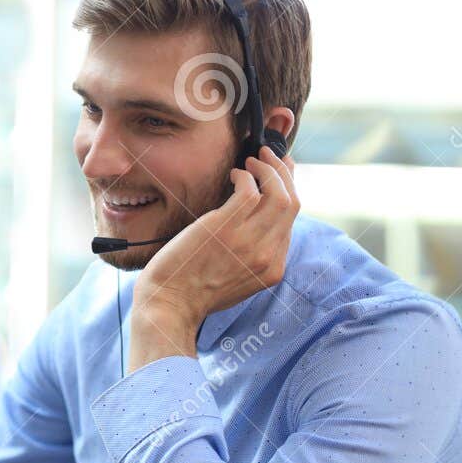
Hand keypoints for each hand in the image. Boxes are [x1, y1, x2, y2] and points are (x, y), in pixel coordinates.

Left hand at [129, 146, 297, 371]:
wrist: (169, 305)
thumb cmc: (193, 292)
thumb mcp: (237, 280)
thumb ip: (253, 255)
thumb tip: (254, 221)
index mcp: (272, 269)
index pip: (291, 222)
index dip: (287, 192)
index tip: (279, 177)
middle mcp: (267, 255)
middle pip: (292, 203)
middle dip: (284, 173)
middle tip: (270, 157)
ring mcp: (248, 241)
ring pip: (278, 192)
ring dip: (267, 168)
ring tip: (252, 159)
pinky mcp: (225, 227)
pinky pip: (249, 190)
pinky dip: (244, 175)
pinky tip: (234, 174)